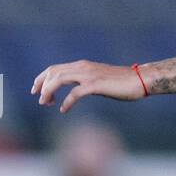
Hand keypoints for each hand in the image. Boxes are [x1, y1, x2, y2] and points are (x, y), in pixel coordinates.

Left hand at [31, 61, 145, 113]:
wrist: (139, 80)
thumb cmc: (122, 82)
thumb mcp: (99, 80)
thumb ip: (86, 82)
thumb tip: (77, 90)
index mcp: (82, 66)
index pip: (55, 68)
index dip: (42, 78)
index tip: (36, 89)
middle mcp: (83, 67)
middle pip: (53, 72)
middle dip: (41, 85)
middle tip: (38, 98)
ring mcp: (89, 75)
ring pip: (59, 79)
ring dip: (49, 92)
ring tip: (46, 103)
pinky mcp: (96, 85)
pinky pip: (75, 93)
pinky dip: (66, 102)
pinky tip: (63, 110)